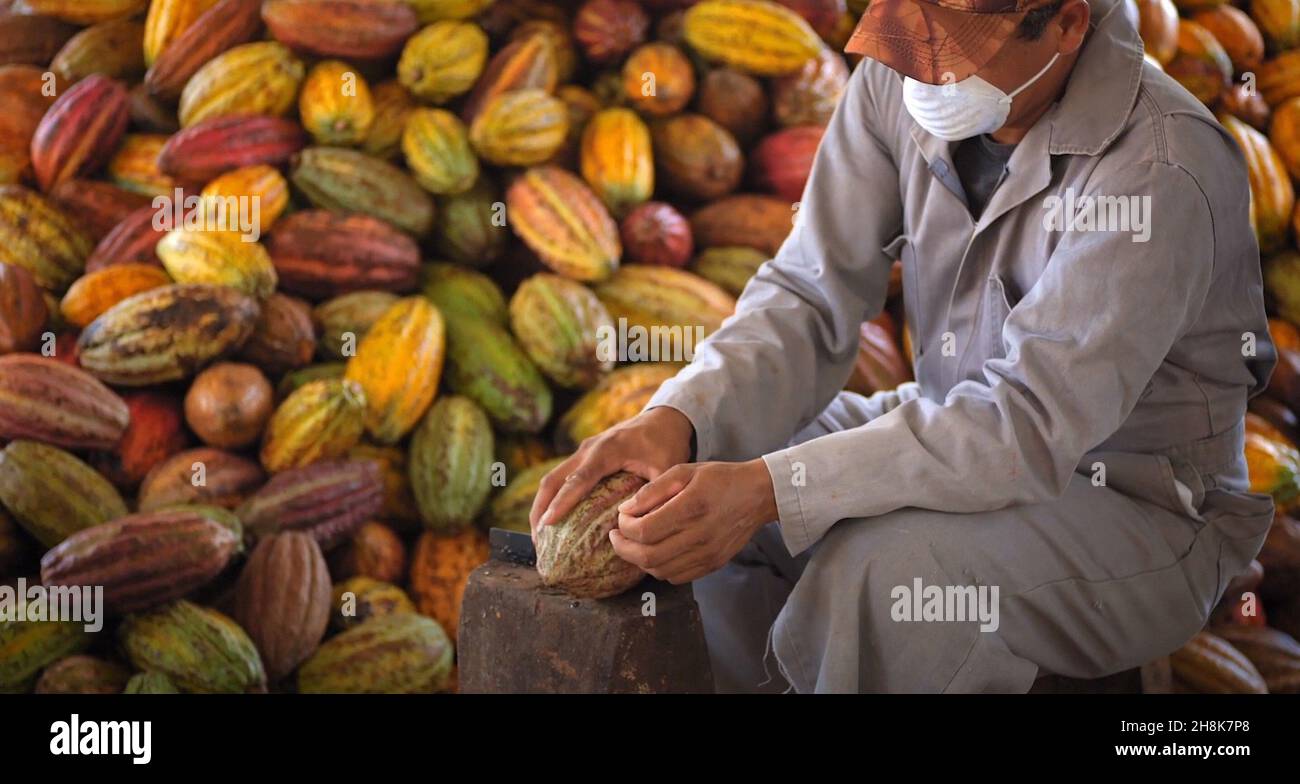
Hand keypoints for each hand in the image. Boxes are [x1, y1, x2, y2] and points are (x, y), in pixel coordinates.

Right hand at [529, 406, 694, 536]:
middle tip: (538, 542)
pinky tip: (553, 522)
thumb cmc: (665, 444)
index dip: (562, 502)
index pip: (578, 480)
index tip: (547, 524)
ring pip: (552, 479)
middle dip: (541, 510)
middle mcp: (588, 449)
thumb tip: (640, 525)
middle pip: (553, 480)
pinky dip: (552, 500)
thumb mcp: (668, 468)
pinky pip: (560, 479)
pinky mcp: (583, 458)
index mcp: (607, 450)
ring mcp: (582, 453)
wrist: (663, 419)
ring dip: (542, 506)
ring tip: (539, 538)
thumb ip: (657, 494)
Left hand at [609, 458, 777, 583]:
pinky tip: (656, 551)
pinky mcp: (712, 564)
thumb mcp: (685, 471)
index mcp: (691, 507)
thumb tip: (625, 510)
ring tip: (634, 543)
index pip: (644, 530)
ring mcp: (707, 553)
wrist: (758, 495)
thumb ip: (653, 490)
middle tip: (616, 536)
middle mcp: (700, 535)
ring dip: (639, 559)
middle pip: (647, 556)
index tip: (620, 517)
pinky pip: (676, 577)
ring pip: (659, 571)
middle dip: (623, 548)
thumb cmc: (719, 478)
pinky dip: (659, 568)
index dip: (624, 527)